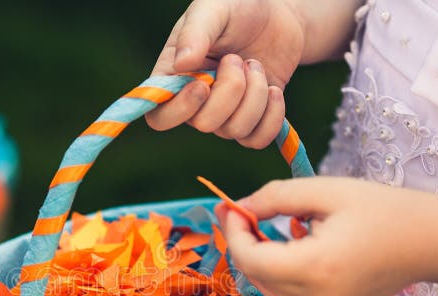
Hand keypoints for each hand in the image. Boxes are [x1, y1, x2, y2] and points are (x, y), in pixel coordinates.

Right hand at [145, 0, 306, 147]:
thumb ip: (196, 32)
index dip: (180, 110)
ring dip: (254, 95)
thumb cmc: (238, 8)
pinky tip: (273, 90)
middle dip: (230, 91)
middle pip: (204, 124)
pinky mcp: (251, 121)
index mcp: (173, 77)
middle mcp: (194, 102)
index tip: (202, 85)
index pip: (160, 116)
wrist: (278, 15)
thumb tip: (181, 64)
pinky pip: (257, 139)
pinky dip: (271, 116)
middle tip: (238, 58)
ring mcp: (223, 115)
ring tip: (255, 65)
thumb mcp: (214, 8)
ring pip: (235, 130)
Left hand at [215, 178, 437, 295]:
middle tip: (242, 213)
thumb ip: (276, 197)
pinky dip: (277, 274)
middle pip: (255, 276)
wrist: (429, 242)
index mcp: (315, 268)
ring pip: (267, 289)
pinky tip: (288, 248)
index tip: (230, 207)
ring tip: (265, 228)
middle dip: (242, 244)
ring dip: (258, 260)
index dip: (234, 232)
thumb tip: (238, 207)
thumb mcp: (326, 191)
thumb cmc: (381, 209)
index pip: (251, 259)